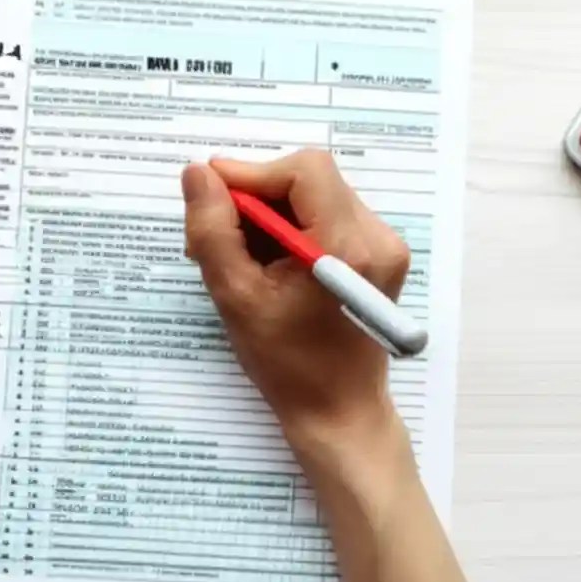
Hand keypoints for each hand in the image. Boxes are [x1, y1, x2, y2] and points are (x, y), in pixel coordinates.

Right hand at [181, 150, 410, 452]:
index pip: (302, 172)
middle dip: (256, 197)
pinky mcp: (379, 254)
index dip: (251, 174)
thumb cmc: (287, 364)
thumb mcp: (236, 297)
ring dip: (270, 214)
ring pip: (315, 196)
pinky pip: (327, 216)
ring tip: (237, 254)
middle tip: (215, 233)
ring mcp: (384, 245)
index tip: (210, 193)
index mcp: (348, 248)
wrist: (338, 409)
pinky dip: (291, 228)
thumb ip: (212, 231)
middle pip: (309, 180)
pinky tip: (267, 262)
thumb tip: (196, 174)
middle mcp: (377, 237)